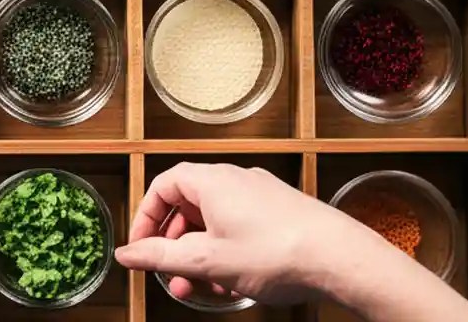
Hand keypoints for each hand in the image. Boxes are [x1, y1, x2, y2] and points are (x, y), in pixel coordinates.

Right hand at [114, 162, 370, 305]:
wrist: (341, 259)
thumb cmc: (276, 252)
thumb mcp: (206, 261)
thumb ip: (160, 257)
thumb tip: (126, 254)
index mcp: (212, 181)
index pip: (163, 185)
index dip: (147, 217)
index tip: (143, 248)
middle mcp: (235, 180)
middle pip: (189, 205)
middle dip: (175, 244)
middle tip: (171, 275)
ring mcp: (260, 195)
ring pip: (215, 221)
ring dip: (201, 254)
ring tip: (203, 287)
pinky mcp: (280, 213)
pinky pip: (240, 227)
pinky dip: (227, 251)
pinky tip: (234, 281)